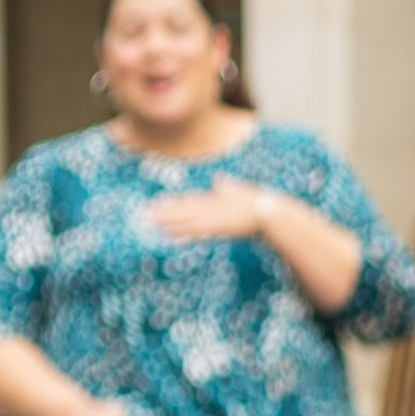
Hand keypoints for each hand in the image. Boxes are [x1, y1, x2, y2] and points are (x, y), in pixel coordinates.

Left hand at [138, 182, 269, 245]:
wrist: (269, 213)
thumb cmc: (259, 204)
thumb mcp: (241, 191)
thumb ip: (228, 187)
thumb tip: (219, 179)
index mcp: (215, 198)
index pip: (190, 200)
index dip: (173, 203)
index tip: (158, 203)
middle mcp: (210, 206)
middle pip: (183, 208)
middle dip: (164, 212)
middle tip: (145, 214)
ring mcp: (212, 216)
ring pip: (184, 218)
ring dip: (166, 222)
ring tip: (150, 224)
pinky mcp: (216, 226)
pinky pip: (194, 231)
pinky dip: (180, 233)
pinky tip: (169, 236)